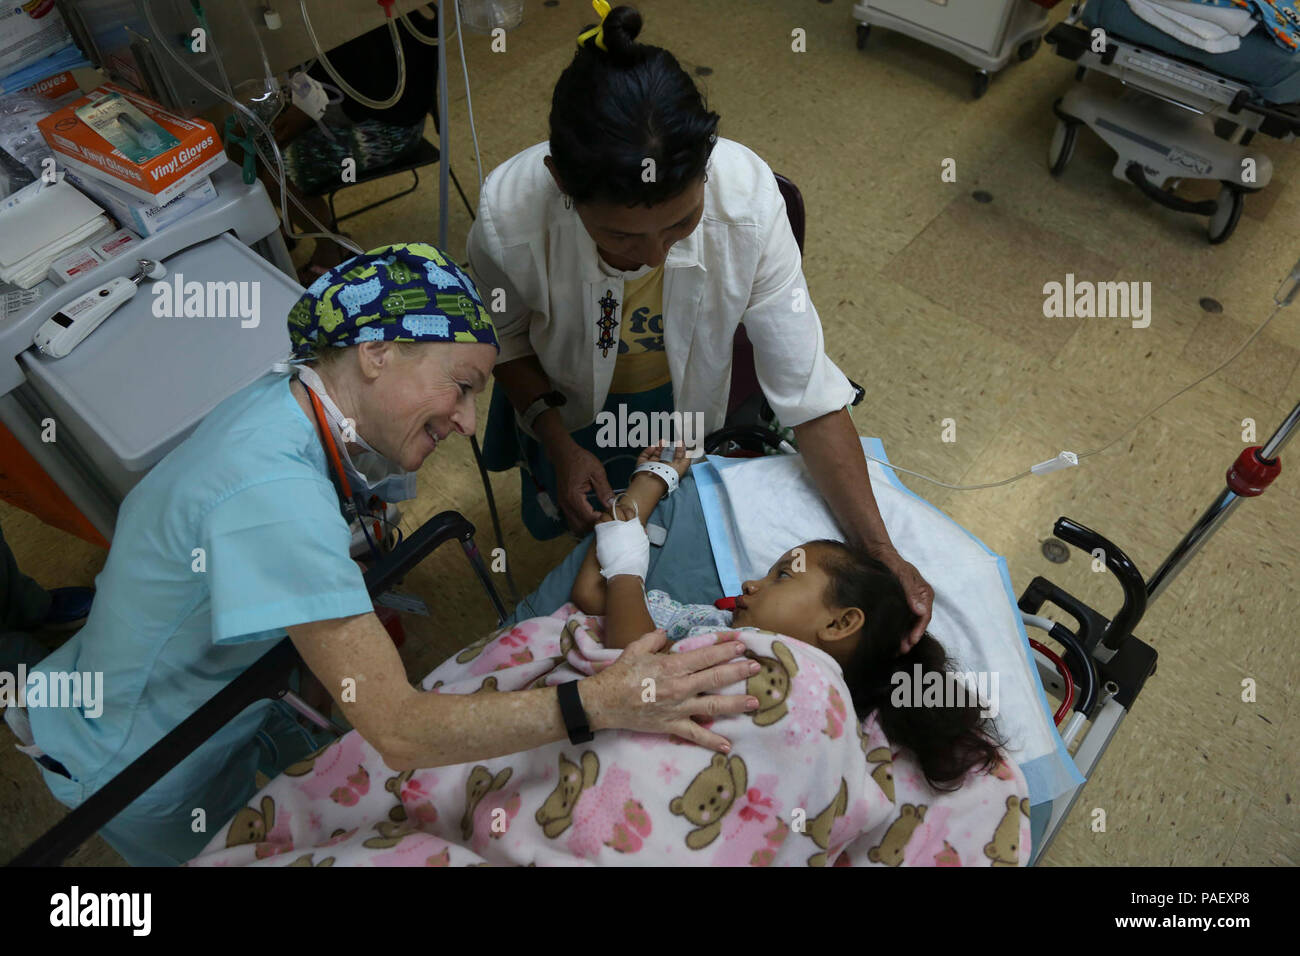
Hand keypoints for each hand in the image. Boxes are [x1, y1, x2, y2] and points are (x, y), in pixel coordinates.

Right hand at [552, 440, 613, 534]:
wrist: (563, 453)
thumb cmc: (580, 460)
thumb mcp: (597, 472)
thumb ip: (604, 490)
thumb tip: (612, 505)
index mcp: (574, 497)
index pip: (588, 518)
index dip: (601, 520)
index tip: (612, 517)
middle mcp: (566, 504)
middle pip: (580, 526)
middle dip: (594, 526)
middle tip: (608, 520)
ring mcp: (563, 505)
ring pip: (574, 525)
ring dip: (587, 526)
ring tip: (601, 519)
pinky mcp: (563, 504)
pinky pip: (572, 519)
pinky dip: (582, 522)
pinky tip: (593, 516)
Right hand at [582, 631, 760, 750]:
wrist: (603, 702)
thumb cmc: (619, 674)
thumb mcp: (635, 650)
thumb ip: (653, 639)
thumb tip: (665, 633)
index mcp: (672, 666)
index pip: (705, 656)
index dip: (725, 650)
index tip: (741, 646)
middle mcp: (680, 687)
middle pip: (716, 678)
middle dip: (738, 672)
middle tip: (757, 667)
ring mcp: (678, 708)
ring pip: (713, 706)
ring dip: (735, 704)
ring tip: (754, 702)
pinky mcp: (671, 726)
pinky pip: (695, 735)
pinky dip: (711, 741)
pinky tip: (727, 745)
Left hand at [593, 510, 648, 580]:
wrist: (626, 569)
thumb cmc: (636, 560)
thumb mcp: (642, 543)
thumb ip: (640, 534)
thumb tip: (641, 528)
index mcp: (634, 526)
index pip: (628, 511)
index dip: (625, 510)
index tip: (622, 513)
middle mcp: (623, 525)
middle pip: (616, 510)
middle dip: (614, 511)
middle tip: (612, 515)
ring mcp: (611, 529)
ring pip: (606, 515)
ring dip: (605, 516)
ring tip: (606, 521)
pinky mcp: (602, 535)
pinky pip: (598, 522)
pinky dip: (599, 522)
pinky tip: (601, 527)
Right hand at [635, 441, 692, 479]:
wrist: (653, 479)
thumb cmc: (668, 475)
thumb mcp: (683, 466)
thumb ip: (687, 459)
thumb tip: (690, 452)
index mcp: (672, 470)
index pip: (676, 459)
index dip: (679, 451)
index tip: (680, 443)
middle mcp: (662, 469)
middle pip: (665, 456)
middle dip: (668, 448)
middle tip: (669, 441)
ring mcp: (652, 466)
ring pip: (655, 454)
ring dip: (659, 447)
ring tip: (662, 441)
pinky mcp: (643, 464)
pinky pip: (645, 455)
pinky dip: (648, 450)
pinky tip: (653, 446)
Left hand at [874, 547, 932, 653]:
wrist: (876, 554)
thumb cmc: (890, 562)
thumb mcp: (901, 575)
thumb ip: (911, 592)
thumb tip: (921, 611)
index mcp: (925, 593)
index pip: (925, 616)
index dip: (919, 630)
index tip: (911, 641)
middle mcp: (919, 599)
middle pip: (918, 623)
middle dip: (911, 638)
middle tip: (902, 650)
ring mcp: (909, 602)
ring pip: (909, 623)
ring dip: (904, 636)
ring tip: (895, 650)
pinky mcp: (899, 604)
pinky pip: (901, 620)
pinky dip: (897, 630)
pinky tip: (890, 639)